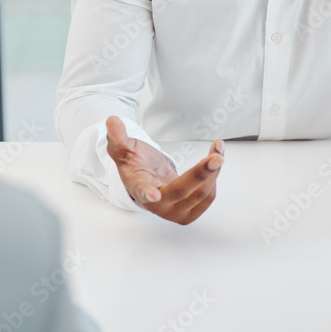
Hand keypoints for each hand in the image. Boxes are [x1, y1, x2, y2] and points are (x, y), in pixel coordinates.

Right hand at [105, 116, 223, 224]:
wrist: (148, 181)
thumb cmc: (135, 165)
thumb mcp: (124, 148)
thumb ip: (118, 137)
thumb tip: (112, 121)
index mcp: (138, 188)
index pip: (142, 191)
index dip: (147, 193)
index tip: (154, 195)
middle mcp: (158, 205)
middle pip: (182, 191)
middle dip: (201, 174)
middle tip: (216, 158)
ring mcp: (175, 211)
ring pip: (201, 194)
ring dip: (213, 171)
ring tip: (218, 149)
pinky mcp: (191, 211)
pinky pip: (208, 196)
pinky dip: (215, 177)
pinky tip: (215, 159)